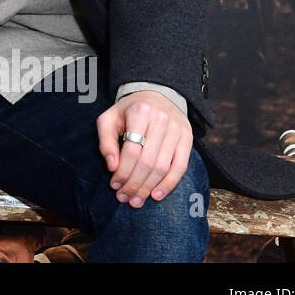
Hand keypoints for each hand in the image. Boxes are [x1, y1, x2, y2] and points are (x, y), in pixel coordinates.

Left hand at [95, 90, 191, 207]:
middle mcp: (161, 120)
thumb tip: (112, 167)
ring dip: (149, 187)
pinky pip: (180, 167)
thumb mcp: (110, 118)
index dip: (122, 172)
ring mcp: (177, 129)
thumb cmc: (129, 110)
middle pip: (148, 162)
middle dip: (134, 184)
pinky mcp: (187, 138)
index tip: (114, 185)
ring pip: (163, 167)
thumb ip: (106, 141)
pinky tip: (156, 195)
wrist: (156, 94)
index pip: (131, 151)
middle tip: (124, 197)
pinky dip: (169, 184)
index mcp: (140, 112)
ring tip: (136, 200)